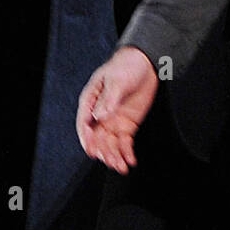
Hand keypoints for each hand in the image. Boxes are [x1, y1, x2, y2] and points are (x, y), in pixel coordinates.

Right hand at [76, 46, 158, 172]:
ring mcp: (112, 121)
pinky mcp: (126, 125)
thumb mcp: (117, 80)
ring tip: (121, 167)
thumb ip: (109, 99)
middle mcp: (99, 115)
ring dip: (114, 156)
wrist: (145, 63)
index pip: (84, 124)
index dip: (87, 139)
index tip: (92, 152)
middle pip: (97, 138)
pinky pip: (124, 142)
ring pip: (110, 144)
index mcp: (90, 101)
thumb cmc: (126, 66)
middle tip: (112, 162)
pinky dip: (127, 152)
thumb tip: (99, 116)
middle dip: (104, 152)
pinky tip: (131, 161)